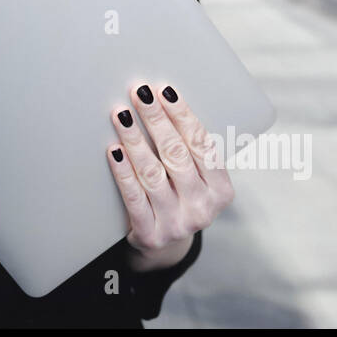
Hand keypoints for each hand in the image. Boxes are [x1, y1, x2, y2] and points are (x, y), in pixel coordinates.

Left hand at [106, 83, 233, 269]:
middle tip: (139, 94)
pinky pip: (134, 197)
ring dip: (136, 140)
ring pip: (153, 173)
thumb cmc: (177, 197)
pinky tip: (114, 150)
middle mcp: (203, 208)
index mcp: (222, 191)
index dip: (183, 115)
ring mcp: (177, 224)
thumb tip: (162, 100)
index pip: (203, 145)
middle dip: (156, 120)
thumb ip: (189, 150)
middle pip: (176, 155)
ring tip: (122, 116)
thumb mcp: (195, 179)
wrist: (161, 246)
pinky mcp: (150, 235)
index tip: (165, 90)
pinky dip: (123, 172)